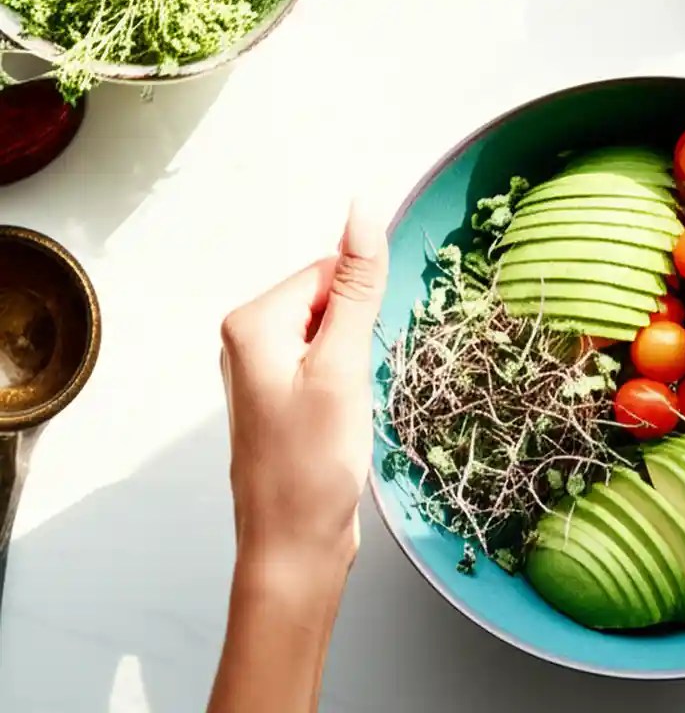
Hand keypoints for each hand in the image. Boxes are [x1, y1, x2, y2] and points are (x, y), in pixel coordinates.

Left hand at [219, 205, 388, 565]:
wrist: (294, 546)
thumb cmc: (312, 465)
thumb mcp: (343, 367)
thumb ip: (358, 288)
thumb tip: (363, 212)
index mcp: (252, 323)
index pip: (328, 273)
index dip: (361, 312)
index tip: (361, 360)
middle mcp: (246, 342)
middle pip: (328, 304)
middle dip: (358, 341)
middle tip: (351, 392)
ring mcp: (261, 374)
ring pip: (332, 339)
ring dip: (354, 369)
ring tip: (343, 414)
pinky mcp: (279, 402)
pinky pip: (324, 369)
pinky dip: (345, 390)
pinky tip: (340, 426)